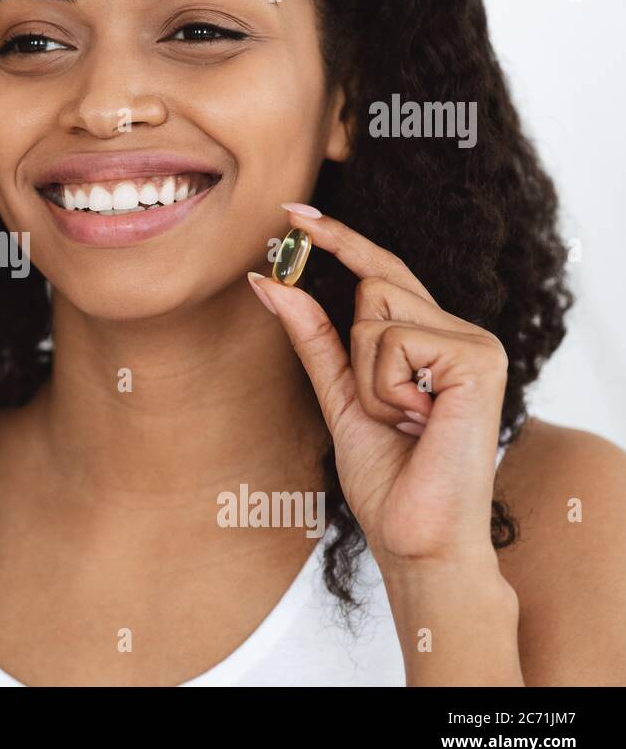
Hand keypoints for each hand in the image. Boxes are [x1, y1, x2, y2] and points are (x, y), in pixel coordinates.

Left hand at [248, 206, 508, 567]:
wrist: (417, 536)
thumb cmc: (387, 476)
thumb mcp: (339, 395)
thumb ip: (312, 337)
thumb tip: (269, 280)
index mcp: (435, 338)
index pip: (380, 274)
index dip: (338, 240)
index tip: (291, 213)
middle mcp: (462, 331)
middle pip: (372, 288)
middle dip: (355, 351)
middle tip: (388, 412)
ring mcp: (476, 342)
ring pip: (374, 313)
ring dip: (367, 377)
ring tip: (404, 422)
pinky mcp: (478, 358)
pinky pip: (393, 342)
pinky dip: (384, 388)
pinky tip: (417, 422)